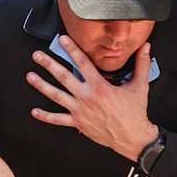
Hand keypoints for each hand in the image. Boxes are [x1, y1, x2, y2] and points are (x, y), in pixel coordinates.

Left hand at [27, 37, 158, 161]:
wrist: (132, 137)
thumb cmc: (135, 111)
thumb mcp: (140, 86)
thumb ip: (142, 64)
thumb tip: (146, 47)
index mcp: (100, 86)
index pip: (82, 63)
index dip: (71, 49)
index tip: (62, 39)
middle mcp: (86, 97)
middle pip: (63, 77)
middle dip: (48, 64)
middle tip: (37, 55)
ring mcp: (80, 111)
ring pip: (56, 96)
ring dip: (42, 85)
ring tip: (30, 76)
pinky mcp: (78, 123)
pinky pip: (59, 120)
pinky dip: (46, 116)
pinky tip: (35, 111)